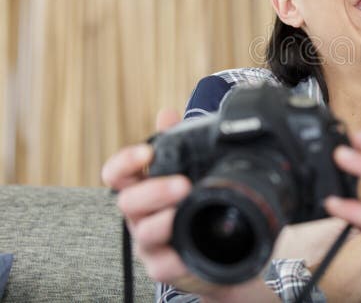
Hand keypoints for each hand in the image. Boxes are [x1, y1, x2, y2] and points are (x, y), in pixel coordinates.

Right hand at [101, 110, 276, 301]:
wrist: (222, 250)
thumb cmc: (197, 205)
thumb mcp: (191, 171)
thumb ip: (177, 143)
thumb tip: (166, 113)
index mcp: (142, 188)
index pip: (117, 174)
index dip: (124, 162)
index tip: (147, 152)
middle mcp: (140, 214)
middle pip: (128, 202)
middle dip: (153, 191)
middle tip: (183, 184)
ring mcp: (149, 242)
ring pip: (144, 233)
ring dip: (163, 221)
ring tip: (185, 211)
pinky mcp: (164, 267)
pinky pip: (162, 266)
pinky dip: (174, 257)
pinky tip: (186, 249)